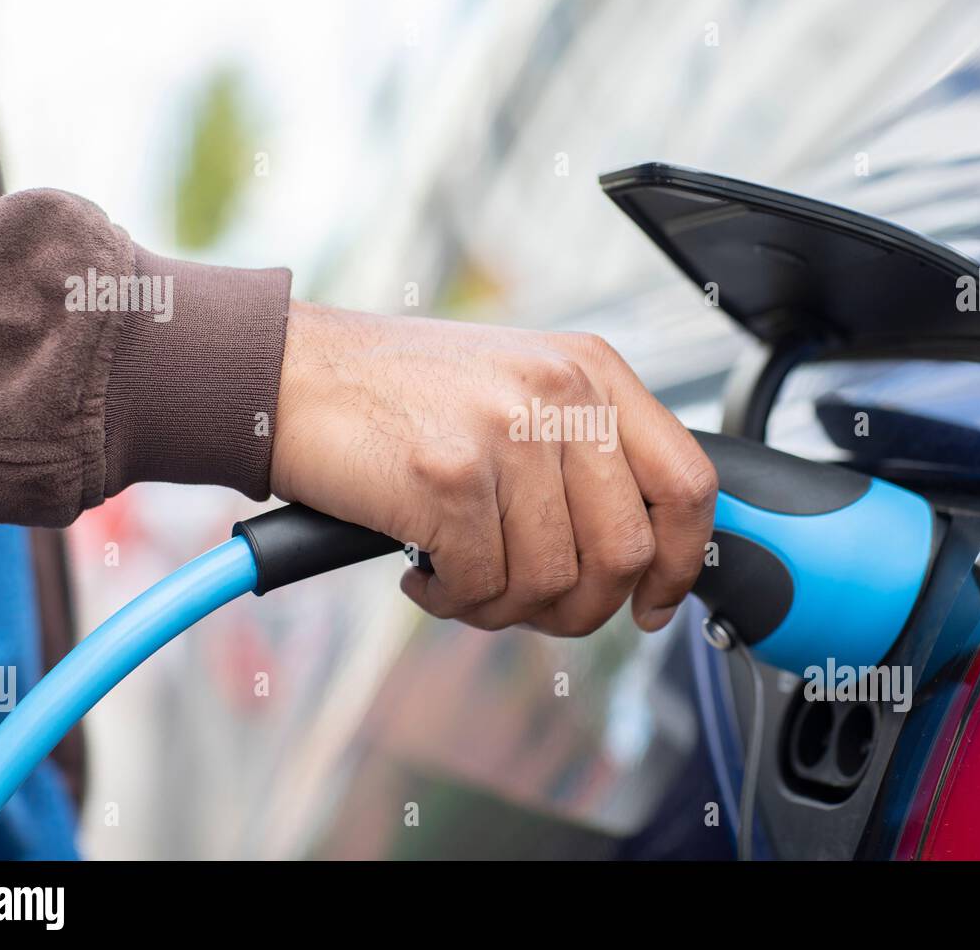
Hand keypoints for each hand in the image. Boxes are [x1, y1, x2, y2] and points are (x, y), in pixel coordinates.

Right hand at [270, 301, 717, 635]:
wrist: (291, 374)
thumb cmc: (402, 394)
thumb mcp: (520, 392)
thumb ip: (585, 456)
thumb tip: (639, 555)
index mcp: (592, 372)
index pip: (689, 483)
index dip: (683, 562)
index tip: (653, 602)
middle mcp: (562, 394)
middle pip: (626, 553)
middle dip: (580, 607)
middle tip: (529, 603)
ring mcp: (507, 433)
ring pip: (552, 583)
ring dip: (504, 606)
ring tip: (462, 576)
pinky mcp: (451, 479)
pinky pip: (483, 588)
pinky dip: (452, 601)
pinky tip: (425, 571)